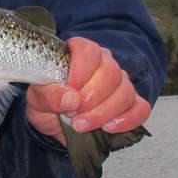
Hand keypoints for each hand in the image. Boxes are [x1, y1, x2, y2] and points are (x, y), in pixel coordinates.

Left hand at [25, 35, 150, 141]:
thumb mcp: (37, 100)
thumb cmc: (48, 103)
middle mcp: (105, 64)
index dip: (81, 69)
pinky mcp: (131, 103)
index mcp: (80, 54)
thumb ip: (48, 95)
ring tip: (81, 125)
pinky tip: (108, 128)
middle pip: (111, 73)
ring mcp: (120, 83)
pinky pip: (140, 108)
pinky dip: (126, 120)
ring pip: (125, 92)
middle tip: (72, 114)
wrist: (55, 123)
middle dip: (91, 98)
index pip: (88, 50)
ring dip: (103, 113)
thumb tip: (71, 98)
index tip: (70, 89)